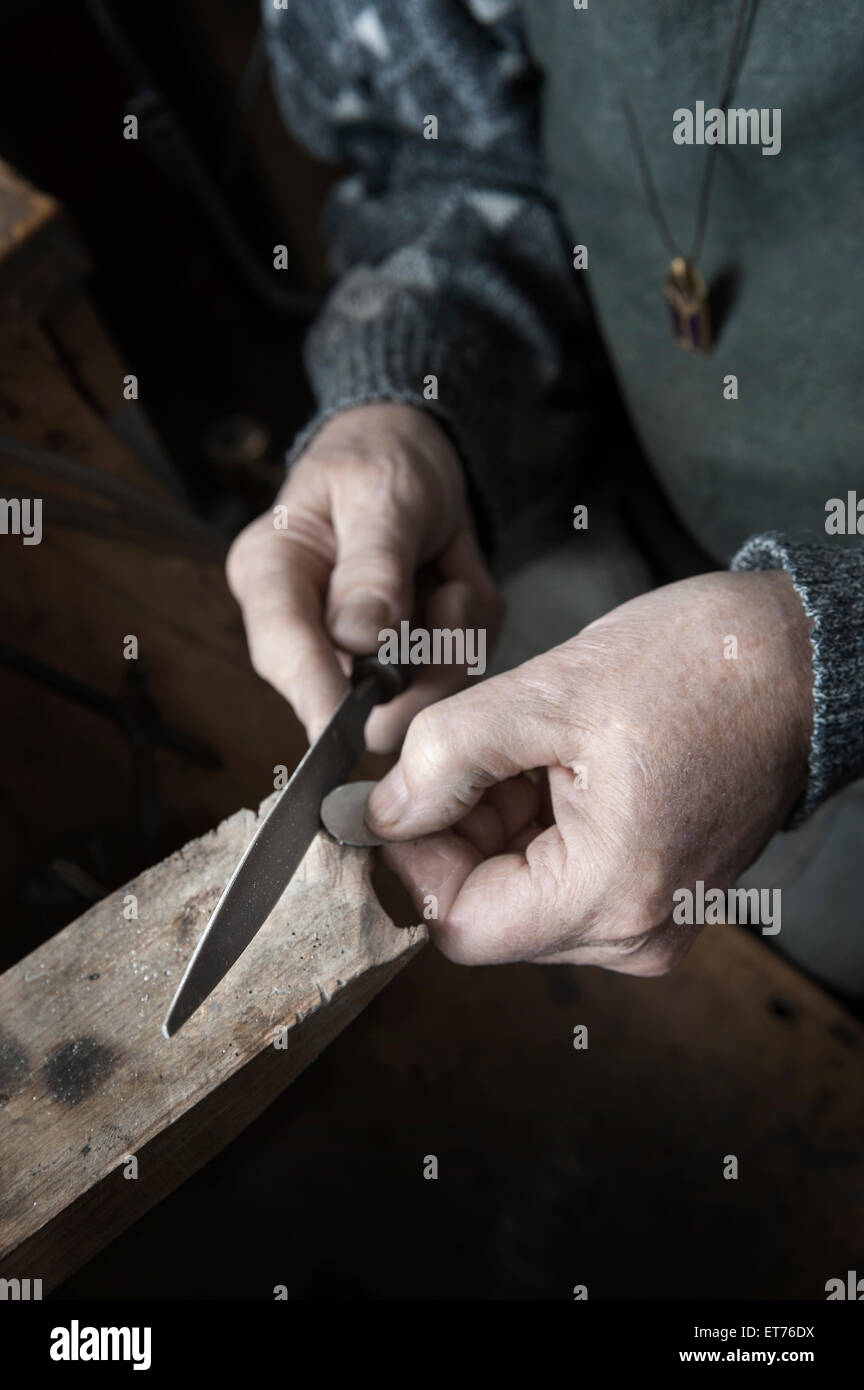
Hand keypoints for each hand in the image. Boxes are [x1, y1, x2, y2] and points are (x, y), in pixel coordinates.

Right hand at [226, 402, 502, 751]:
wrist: (416, 450)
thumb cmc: (381, 457)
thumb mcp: (381, 493)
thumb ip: (372, 564)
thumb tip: (358, 639)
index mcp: (271, 576)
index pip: (282, 653)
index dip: (316, 696)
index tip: (349, 728)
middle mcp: (306, 626)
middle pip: (356, 701)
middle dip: (423, 665)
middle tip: (456, 597)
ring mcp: (357, 652)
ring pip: (417, 697)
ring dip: (458, 638)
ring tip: (455, 576)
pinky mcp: (404, 660)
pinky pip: (455, 672)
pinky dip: (473, 628)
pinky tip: (459, 581)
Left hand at [367, 570, 813, 973]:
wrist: (798, 659)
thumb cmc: (699, 666)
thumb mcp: (549, 694)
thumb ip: (447, 757)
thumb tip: (382, 814)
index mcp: (612, 895)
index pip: (458, 924)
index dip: (412, 856)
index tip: (393, 791)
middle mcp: (636, 932)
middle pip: (488, 913)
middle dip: (456, 831)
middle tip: (465, 748)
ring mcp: (652, 920)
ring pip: (519, 895)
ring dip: (495, 823)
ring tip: (526, 746)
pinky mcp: (655, 894)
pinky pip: (561, 881)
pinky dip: (534, 825)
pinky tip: (552, 764)